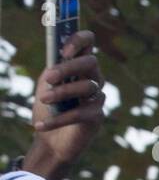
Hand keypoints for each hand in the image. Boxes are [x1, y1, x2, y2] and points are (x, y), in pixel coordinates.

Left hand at [28, 30, 105, 177]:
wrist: (50, 139)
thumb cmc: (50, 106)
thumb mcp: (47, 82)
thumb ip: (54, 68)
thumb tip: (56, 56)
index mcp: (80, 65)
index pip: (88, 42)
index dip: (79, 40)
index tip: (63, 50)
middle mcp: (94, 78)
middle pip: (90, 63)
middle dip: (68, 68)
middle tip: (48, 77)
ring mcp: (97, 98)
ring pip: (87, 87)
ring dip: (62, 92)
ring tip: (42, 100)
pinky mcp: (96, 117)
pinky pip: (80, 113)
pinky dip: (58, 119)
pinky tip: (40, 125)